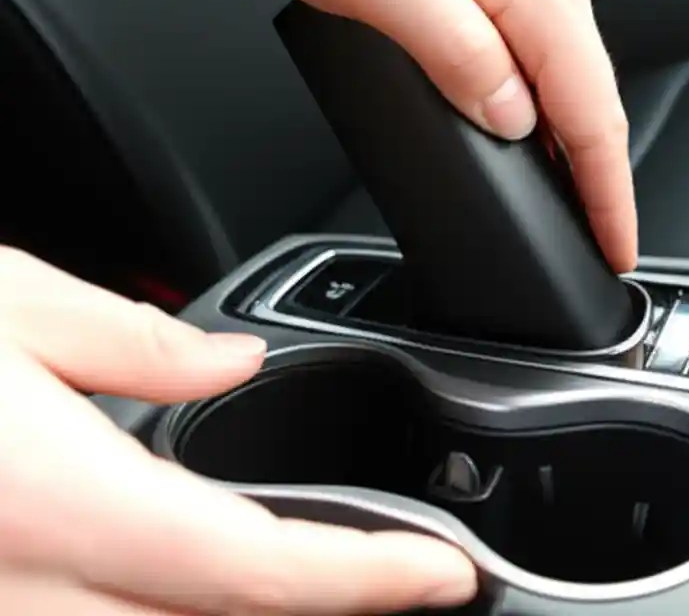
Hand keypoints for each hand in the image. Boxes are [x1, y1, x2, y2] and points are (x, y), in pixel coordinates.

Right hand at [0, 248, 475, 613]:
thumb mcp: (2, 301)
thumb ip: (135, 341)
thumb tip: (236, 361)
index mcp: (54, 503)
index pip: (257, 567)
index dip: (368, 578)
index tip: (447, 572)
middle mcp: (24, 595)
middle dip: (327, 607)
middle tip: (401, 568)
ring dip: (247, 612)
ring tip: (325, 567)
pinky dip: (169, 608)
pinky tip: (202, 572)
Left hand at [244, 0, 638, 271]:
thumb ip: (454, 50)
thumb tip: (512, 118)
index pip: (594, 114)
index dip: (609, 193)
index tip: (615, 247)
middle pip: (593, 102)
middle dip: (603, 182)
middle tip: (600, 244)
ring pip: (567, 82)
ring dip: (575, 150)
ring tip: (570, 207)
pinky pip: (539, 59)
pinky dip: (547, 111)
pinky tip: (528, 136)